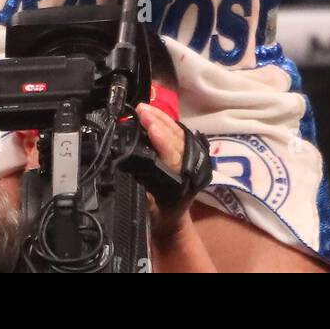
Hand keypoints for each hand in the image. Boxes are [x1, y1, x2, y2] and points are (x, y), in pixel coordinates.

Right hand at [135, 102, 206, 237]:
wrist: (174, 221)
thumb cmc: (162, 216)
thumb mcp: (153, 213)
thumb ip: (149, 201)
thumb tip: (141, 183)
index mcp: (182, 180)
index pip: (172, 154)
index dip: (161, 138)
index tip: (149, 124)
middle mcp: (189, 165)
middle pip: (175, 138)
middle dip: (158, 122)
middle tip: (141, 110)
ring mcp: (189, 157)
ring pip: (177, 133)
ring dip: (161, 118)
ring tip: (144, 107)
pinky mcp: (186, 152)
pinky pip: (177, 133)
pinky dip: (165, 121)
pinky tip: (154, 113)